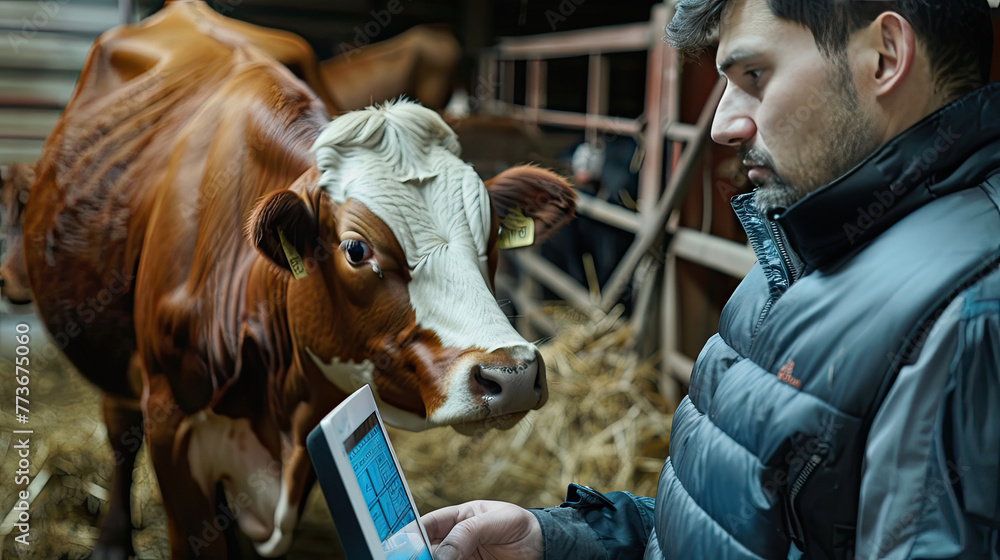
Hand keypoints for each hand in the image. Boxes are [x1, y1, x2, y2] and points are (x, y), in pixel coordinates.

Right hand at [420, 500, 543, 559]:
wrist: (547, 551)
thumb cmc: (524, 527)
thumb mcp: (499, 521)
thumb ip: (469, 532)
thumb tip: (441, 554)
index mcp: (457, 518)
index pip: (426, 525)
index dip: (410, 535)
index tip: (401, 547)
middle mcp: (453, 541)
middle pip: (425, 551)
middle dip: (416, 556)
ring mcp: (460, 559)